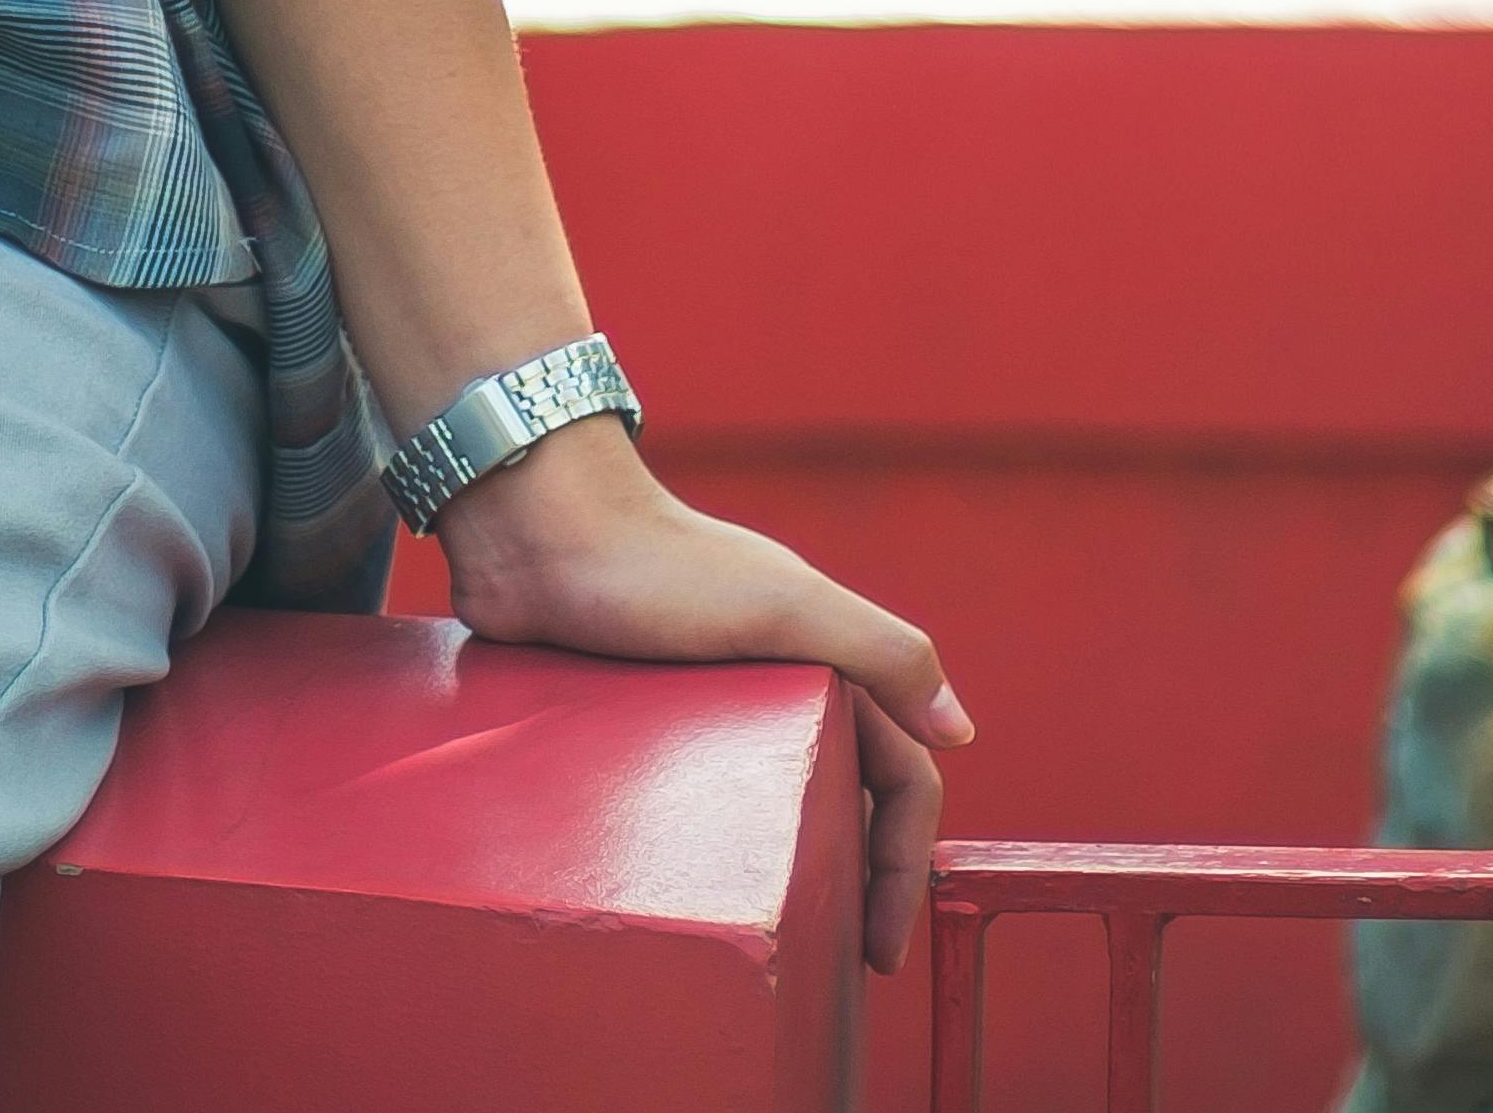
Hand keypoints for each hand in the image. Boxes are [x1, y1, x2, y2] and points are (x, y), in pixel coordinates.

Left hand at [433, 415, 970, 980]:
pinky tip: (697, 883)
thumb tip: (957, 731)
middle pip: (844, 793)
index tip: (881, 946)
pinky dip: (714, 843)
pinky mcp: (650, 716)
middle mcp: (777, 677)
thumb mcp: (779, 604)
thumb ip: (877, 650)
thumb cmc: (657, 562)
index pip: (898, 772)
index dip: (903, 861)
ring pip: (773, 799)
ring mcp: (712, 700)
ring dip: (788, 866)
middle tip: (835, 963)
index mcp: (824, 655)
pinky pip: (699, 796)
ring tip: (775, 939)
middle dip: (856, 879)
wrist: (535, 529)